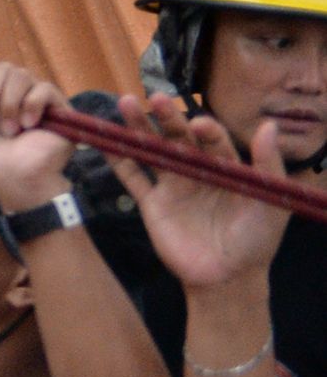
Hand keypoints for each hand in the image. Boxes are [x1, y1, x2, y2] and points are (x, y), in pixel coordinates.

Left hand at [0, 63, 75, 207]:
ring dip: (9, 103)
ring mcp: (40, 102)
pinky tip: (28, 125)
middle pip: (4, 68)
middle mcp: (19, 97)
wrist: (14, 180)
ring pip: (22, 76)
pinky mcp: (60, 109)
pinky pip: (45, 88)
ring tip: (9, 130)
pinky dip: (31, 104)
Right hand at [107, 90, 292, 292]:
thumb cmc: (256, 241)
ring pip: (153, 150)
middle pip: (179, 137)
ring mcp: (172, 186)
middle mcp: (197, 171)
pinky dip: (118, 160)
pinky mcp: (152, 205)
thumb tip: (270, 125)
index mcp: (225, 167)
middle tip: (155, 98)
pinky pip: (133, 178)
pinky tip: (105, 140)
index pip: (213, 140)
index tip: (199, 123)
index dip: (205, 129)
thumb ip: (268, 165)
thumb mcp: (271, 202)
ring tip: (124, 104)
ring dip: (139, 127)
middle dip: (167, 117)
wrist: (227, 278)